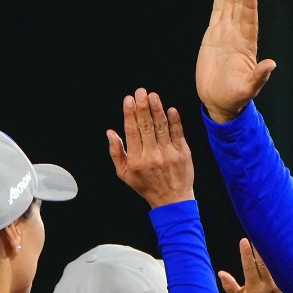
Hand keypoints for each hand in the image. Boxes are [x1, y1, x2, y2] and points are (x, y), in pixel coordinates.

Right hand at [107, 89, 193, 208]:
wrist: (172, 200)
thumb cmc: (146, 185)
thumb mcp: (124, 174)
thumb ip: (116, 152)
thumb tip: (110, 132)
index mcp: (136, 160)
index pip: (131, 132)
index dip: (129, 114)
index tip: (129, 100)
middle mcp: (152, 156)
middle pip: (146, 127)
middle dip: (142, 107)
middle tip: (141, 91)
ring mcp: (168, 154)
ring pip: (161, 127)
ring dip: (157, 110)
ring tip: (153, 96)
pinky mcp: (183, 153)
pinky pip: (178, 134)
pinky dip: (174, 121)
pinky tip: (171, 110)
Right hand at [196, 0, 276, 123]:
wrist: (219, 100)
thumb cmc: (234, 97)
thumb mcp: (247, 89)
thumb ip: (259, 77)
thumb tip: (272, 64)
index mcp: (247, 46)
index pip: (250, 21)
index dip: (250, 6)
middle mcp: (238, 35)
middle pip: (241, 6)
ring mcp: (226, 33)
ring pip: (231, 4)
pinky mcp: (213, 34)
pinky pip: (217, 10)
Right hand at [218, 238, 289, 292]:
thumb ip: (230, 287)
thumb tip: (221, 273)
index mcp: (254, 290)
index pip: (250, 269)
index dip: (246, 255)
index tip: (244, 241)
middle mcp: (268, 285)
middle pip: (264, 263)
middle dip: (259, 248)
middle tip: (256, 234)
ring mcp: (279, 282)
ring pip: (274, 263)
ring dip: (269, 249)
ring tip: (266, 235)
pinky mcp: (287, 280)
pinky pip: (283, 265)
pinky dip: (279, 254)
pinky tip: (277, 244)